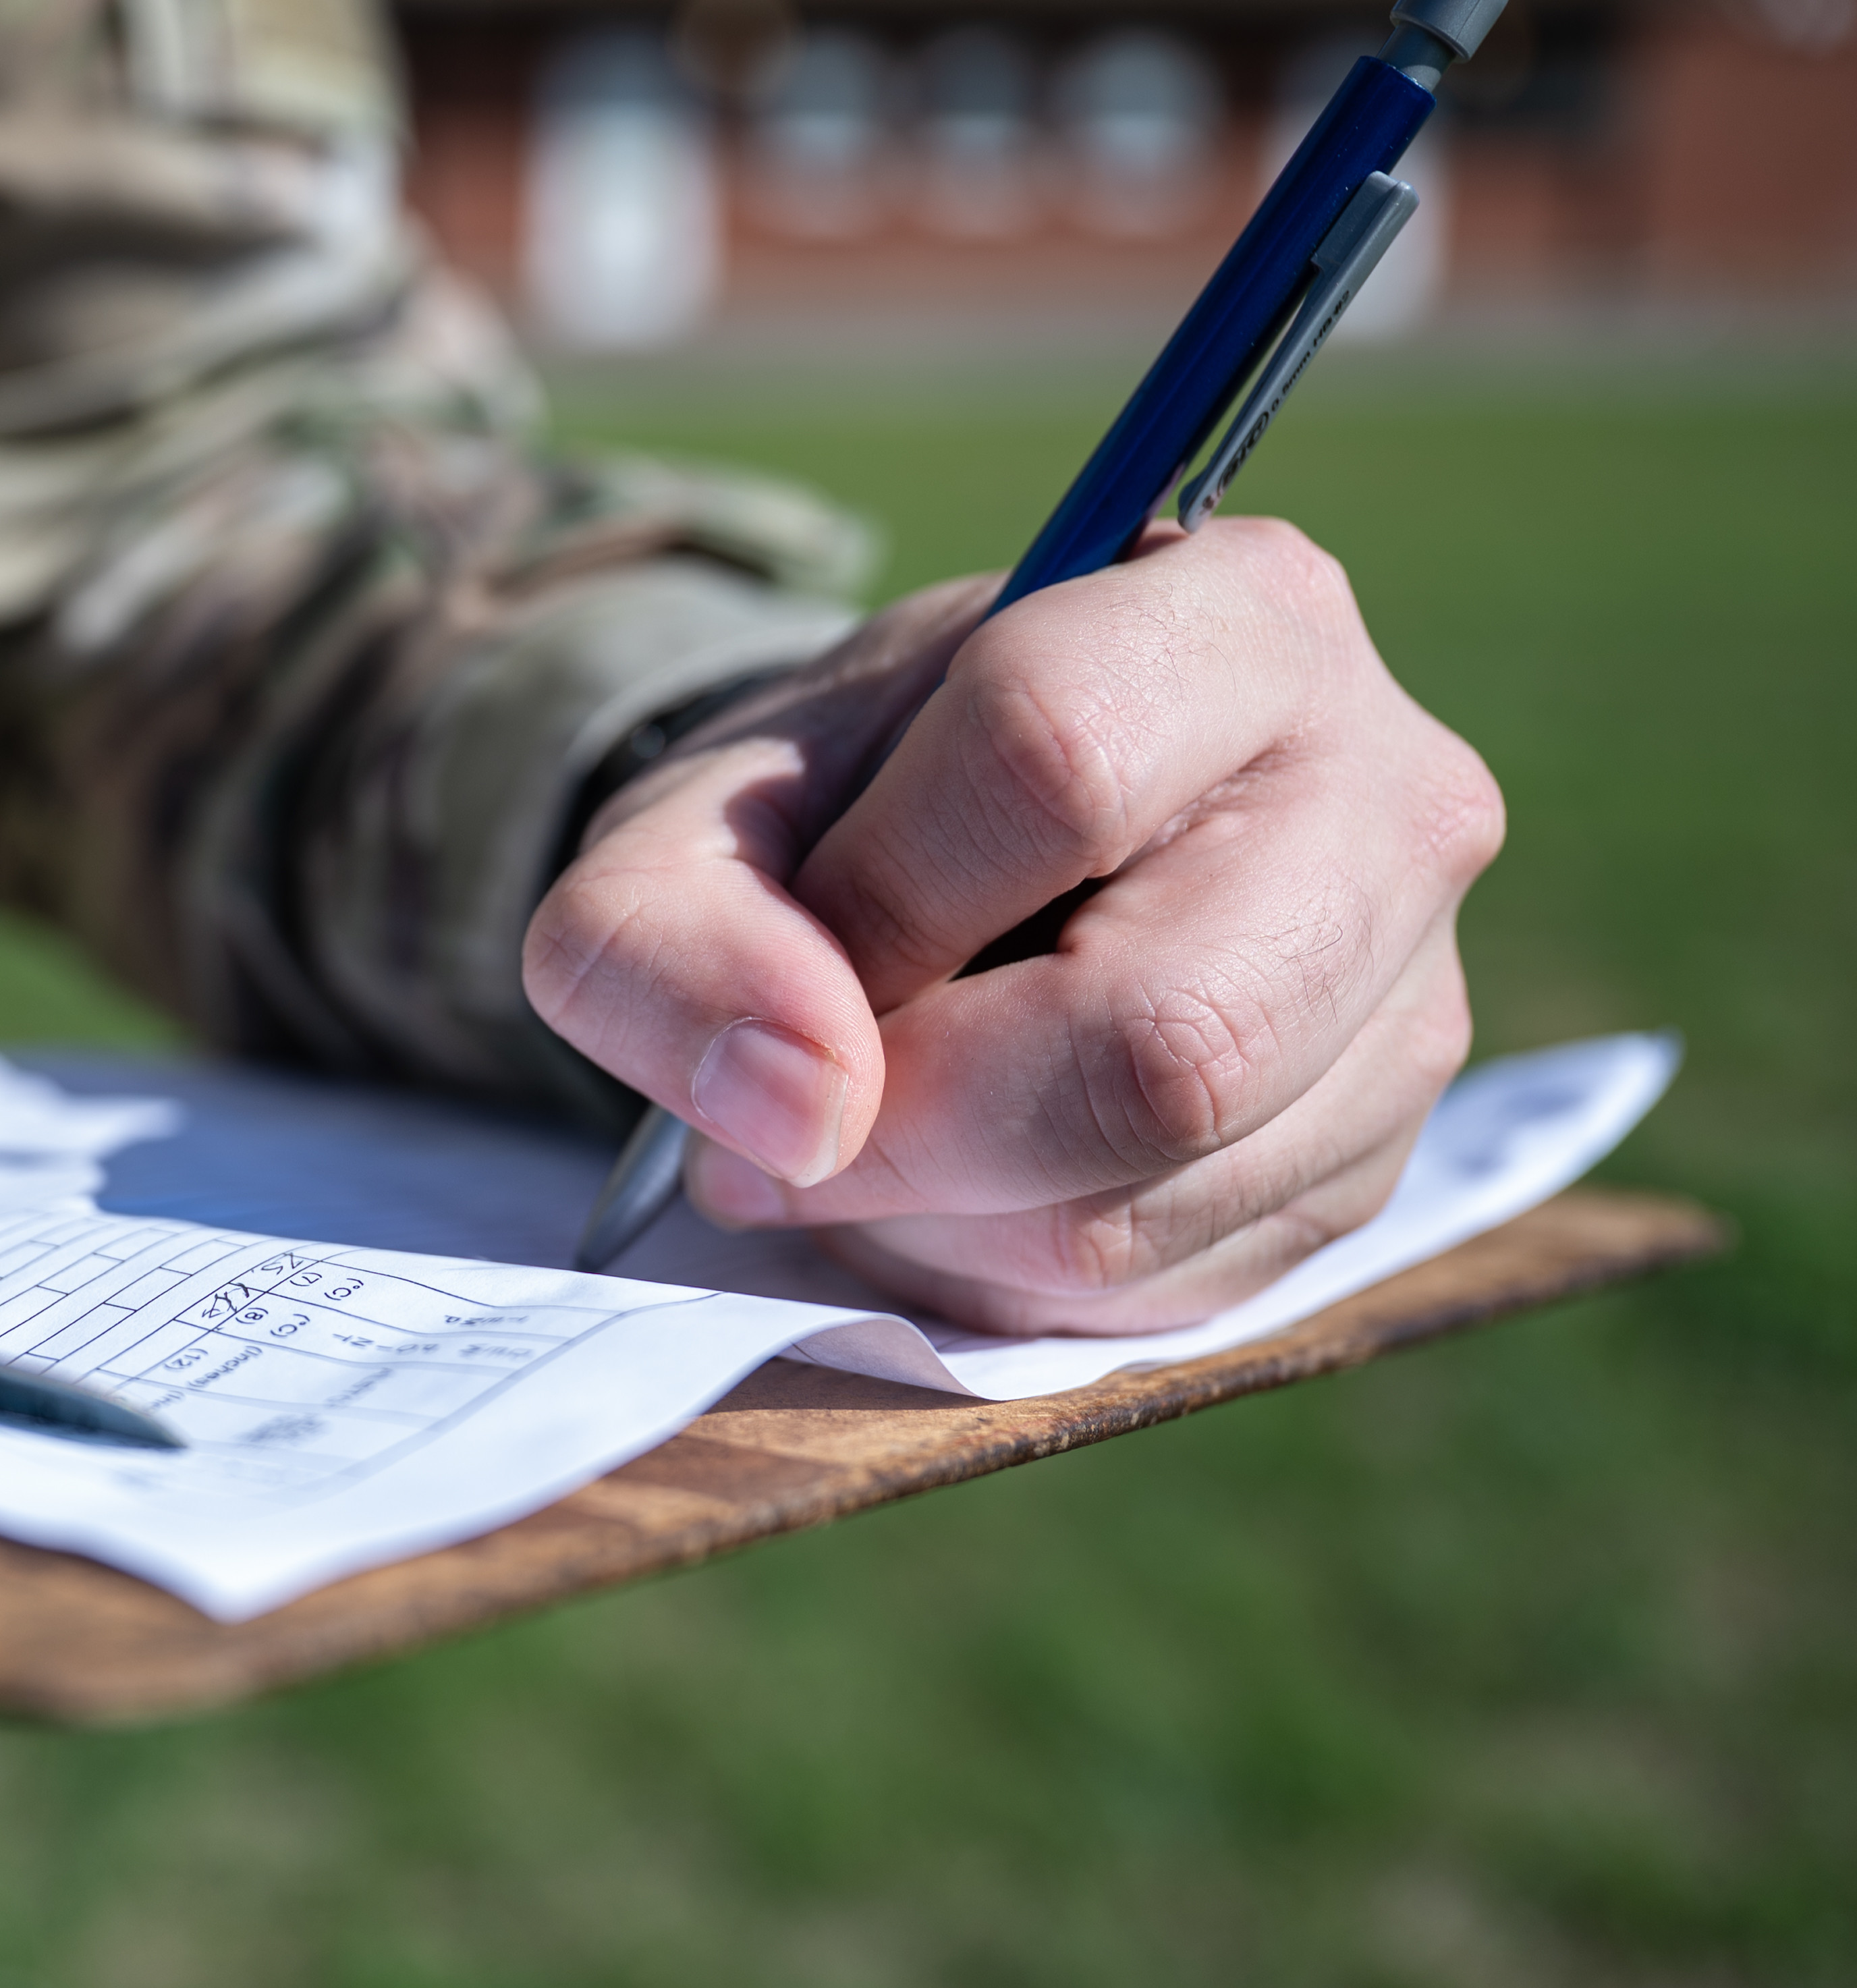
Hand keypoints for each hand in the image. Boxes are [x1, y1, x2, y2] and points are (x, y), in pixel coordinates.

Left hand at [525, 520, 1503, 1333]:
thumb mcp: (685, 828)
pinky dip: (996, 1272)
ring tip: (866, 1129)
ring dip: (933, 1215)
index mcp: (1236, 616)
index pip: (1055, 763)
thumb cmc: (829, 815)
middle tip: (793, 1112)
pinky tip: (952, 1182)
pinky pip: (1164, 1288)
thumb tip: (794, 1112)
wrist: (939, 867)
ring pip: (1150, 1195)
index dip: (878, 907)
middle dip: (914, 1121)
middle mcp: (1388, 800)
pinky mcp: (1377, 1161)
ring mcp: (1409, 1000)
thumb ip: (661, 937)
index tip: (792, 957)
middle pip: (1160, 1039)